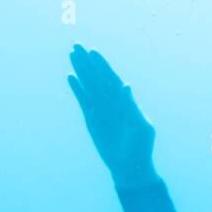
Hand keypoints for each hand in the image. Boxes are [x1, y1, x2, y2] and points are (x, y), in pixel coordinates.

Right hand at [68, 45, 158, 188]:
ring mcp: (102, 109)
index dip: (103, 65)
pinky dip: (78, 89)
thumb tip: (126, 85)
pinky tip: (71, 77)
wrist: (129, 165)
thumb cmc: (140, 147)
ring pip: (89, 85)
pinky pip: (83, 100)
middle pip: (98, 78)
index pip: (112, 79)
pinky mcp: (92, 119)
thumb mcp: (140, 126)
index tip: (93, 52)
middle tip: (77, 45)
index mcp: (127, 102)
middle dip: (88, 62)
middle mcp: (113, 102)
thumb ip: (132, 105)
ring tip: (72, 55)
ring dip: (81, 70)